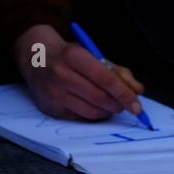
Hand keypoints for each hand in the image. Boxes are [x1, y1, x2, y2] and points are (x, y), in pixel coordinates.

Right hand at [14, 24, 145, 122]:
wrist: (36, 58)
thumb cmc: (70, 55)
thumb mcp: (93, 55)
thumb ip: (118, 71)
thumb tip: (138, 90)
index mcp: (75, 56)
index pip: (106, 79)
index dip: (124, 94)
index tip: (137, 105)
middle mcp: (62, 75)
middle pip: (99, 97)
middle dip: (118, 105)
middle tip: (127, 106)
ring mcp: (55, 94)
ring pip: (90, 111)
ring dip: (107, 112)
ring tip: (112, 105)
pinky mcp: (51, 109)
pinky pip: (80, 118)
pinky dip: (93, 115)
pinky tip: (94, 106)